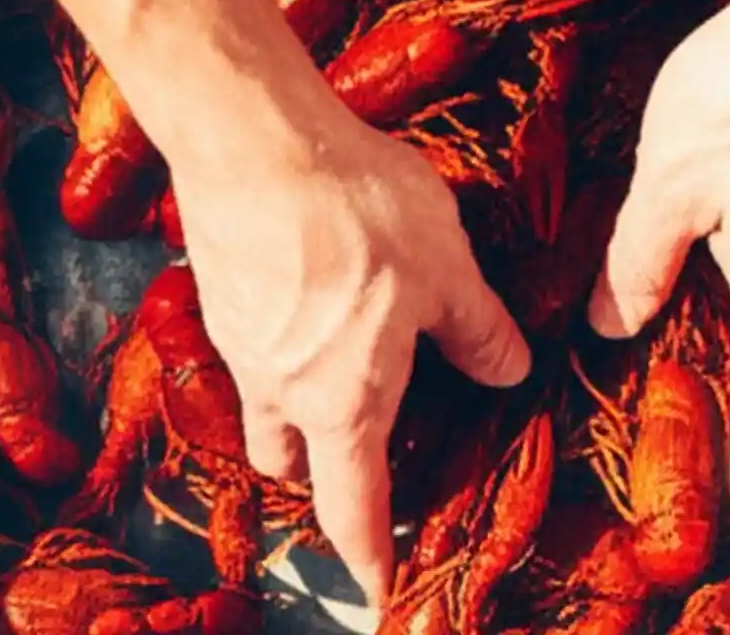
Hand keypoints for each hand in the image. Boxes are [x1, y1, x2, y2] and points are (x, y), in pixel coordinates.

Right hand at [170, 104, 530, 603]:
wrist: (252, 140)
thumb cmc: (357, 214)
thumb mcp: (449, 275)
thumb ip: (478, 333)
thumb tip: (509, 373)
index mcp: (342, 403)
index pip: (354, 507)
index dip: (368, 557)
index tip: (379, 591)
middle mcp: (279, 389)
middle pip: (295, 463)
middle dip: (327, 477)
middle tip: (364, 461)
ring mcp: (239, 343)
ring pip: (266, 406)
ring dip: (299, 412)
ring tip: (343, 375)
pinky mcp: (221, 295)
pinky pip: (253, 349)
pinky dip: (285, 350)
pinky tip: (319, 301)